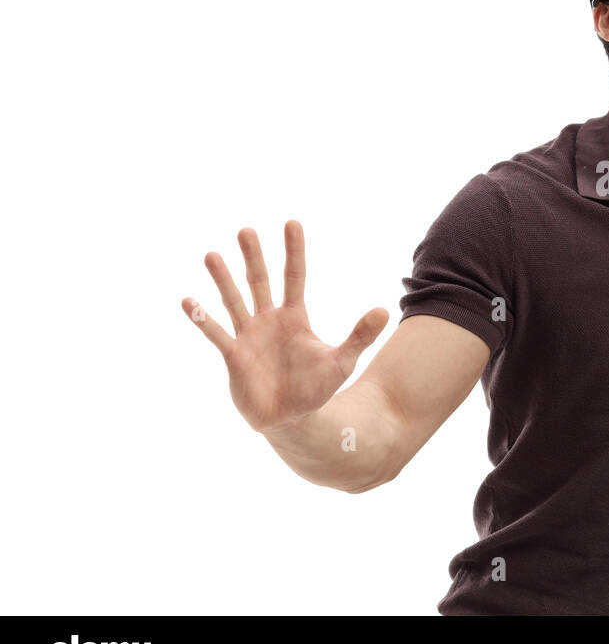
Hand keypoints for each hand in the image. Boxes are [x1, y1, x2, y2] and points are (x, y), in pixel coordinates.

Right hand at [182, 221, 388, 431]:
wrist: (293, 419)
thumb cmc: (317, 388)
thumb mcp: (342, 360)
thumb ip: (360, 335)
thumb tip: (384, 310)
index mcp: (295, 316)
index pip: (294, 276)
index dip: (294, 252)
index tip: (291, 223)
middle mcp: (269, 320)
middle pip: (259, 281)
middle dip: (253, 257)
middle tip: (246, 230)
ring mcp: (249, 336)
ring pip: (234, 301)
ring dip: (223, 280)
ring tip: (211, 255)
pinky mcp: (234, 356)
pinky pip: (217, 334)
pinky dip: (203, 319)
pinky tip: (189, 301)